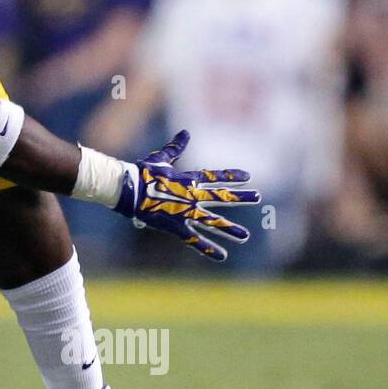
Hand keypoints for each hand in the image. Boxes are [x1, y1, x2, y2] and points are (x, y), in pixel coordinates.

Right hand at [113, 130, 260, 261]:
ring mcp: (186, 212)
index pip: (215, 177)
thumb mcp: (160, 158)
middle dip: (241, 197)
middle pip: (221, 197)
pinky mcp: (176, 226)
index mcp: (188, 180)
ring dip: (230, 229)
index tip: (249, 177)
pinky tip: (223, 256)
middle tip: (258, 197)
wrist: (129, 189)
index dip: (232, 176)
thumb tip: (185, 132)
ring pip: (213, 222)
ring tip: (245, 237)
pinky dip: (208, 249)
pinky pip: (195, 239)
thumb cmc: (142, 172)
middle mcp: (192, 196)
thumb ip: (175, 148)